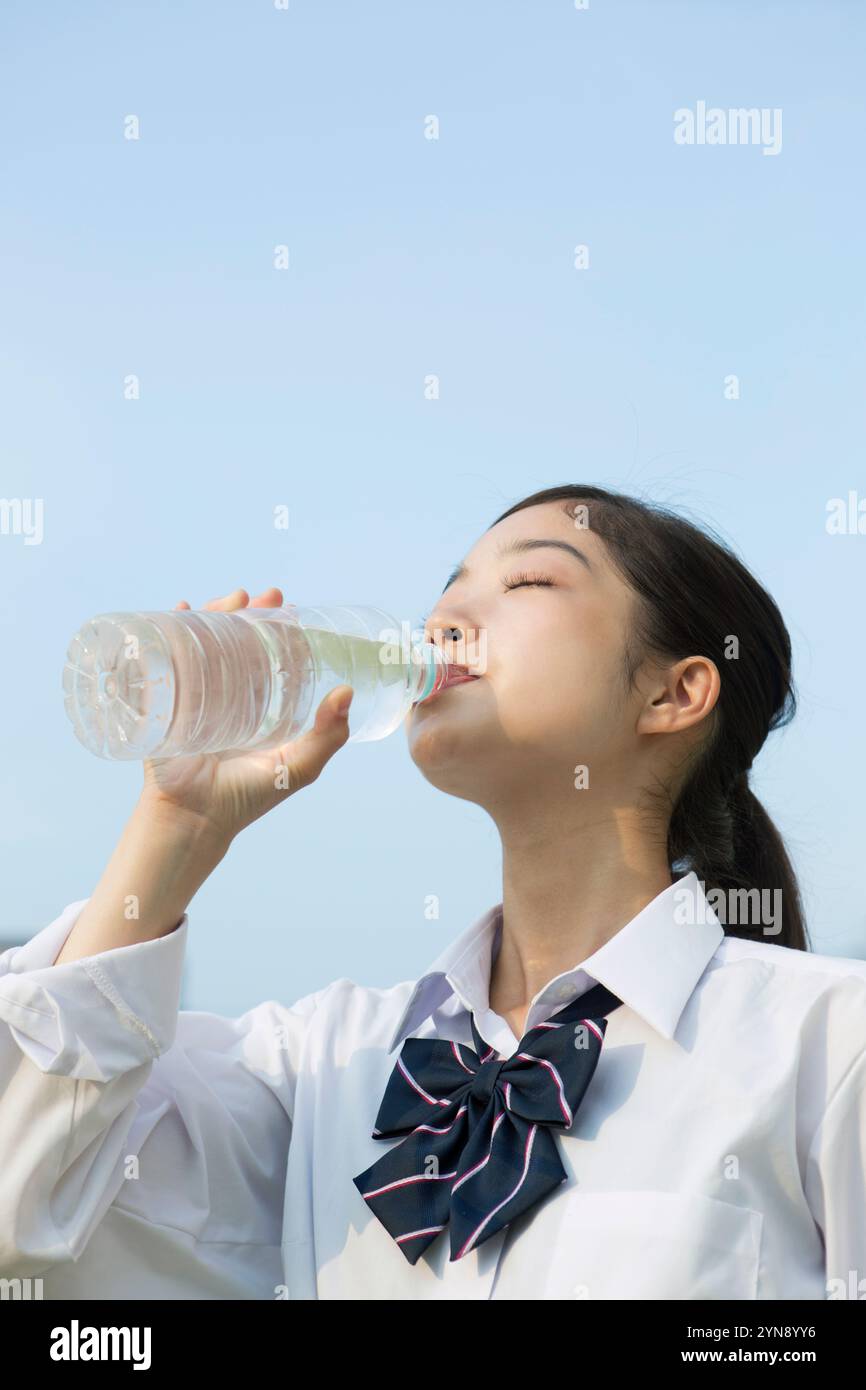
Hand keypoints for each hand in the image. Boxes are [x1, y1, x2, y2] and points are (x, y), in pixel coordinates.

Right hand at [140, 586, 352, 843]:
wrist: (195, 819)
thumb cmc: (246, 797)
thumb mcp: (298, 766)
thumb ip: (328, 736)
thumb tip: (346, 692)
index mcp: (259, 705)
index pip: (269, 654)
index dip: (279, 628)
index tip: (289, 607)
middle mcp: (228, 695)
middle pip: (235, 640)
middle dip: (247, 611)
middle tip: (262, 596)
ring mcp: (195, 695)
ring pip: (203, 642)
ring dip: (213, 613)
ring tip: (231, 599)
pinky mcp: (165, 700)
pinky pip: (164, 658)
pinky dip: (168, 630)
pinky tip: (178, 610)